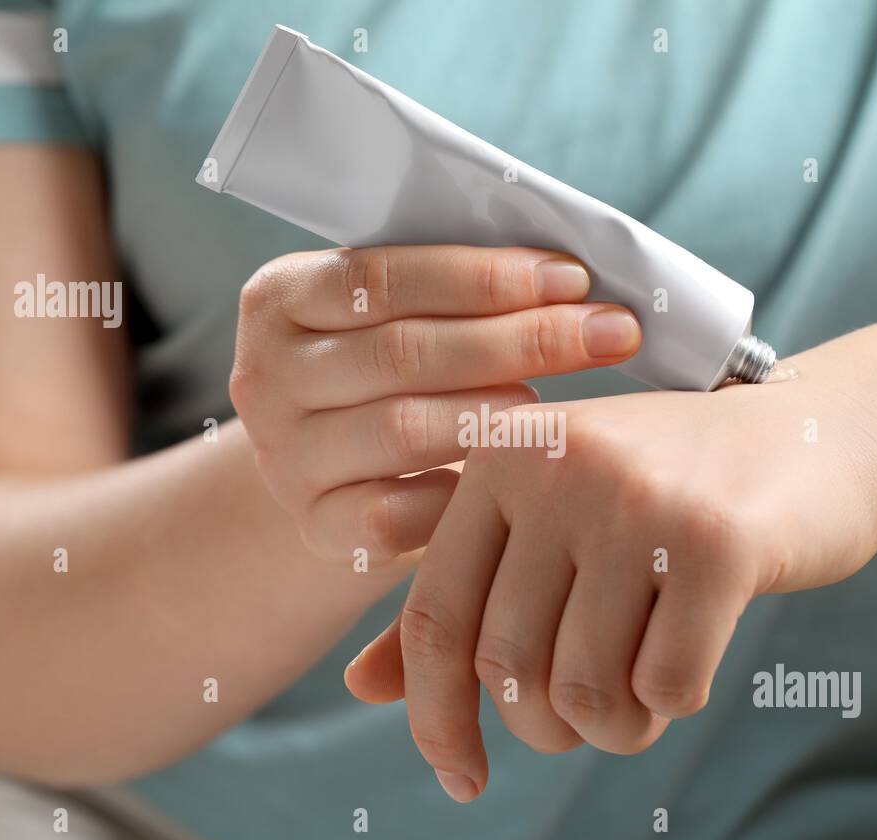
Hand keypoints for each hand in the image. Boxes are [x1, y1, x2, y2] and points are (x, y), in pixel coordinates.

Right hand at [229, 245, 640, 564]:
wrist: (330, 462)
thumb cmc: (388, 369)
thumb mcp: (395, 312)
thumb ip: (452, 287)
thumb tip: (568, 277)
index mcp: (281, 297)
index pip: (383, 275)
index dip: (484, 277)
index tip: (572, 277)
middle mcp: (267, 376)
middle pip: (403, 353)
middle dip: (521, 339)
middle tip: (609, 333)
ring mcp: (286, 458)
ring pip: (402, 430)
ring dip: (498, 414)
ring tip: (563, 406)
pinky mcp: (317, 526)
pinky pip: (395, 515)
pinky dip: (460, 496)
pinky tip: (508, 480)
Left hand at [344, 359, 876, 800]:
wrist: (819, 438)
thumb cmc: (670, 492)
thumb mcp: (555, 523)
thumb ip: (464, 595)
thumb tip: (365, 688)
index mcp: (503, 456)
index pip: (436, 616)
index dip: (435, 716)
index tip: (459, 777)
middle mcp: (561, 466)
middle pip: (507, 666)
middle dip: (545, 727)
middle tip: (593, 717)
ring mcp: (639, 499)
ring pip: (582, 689)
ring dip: (613, 726)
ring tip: (642, 696)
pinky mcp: (719, 542)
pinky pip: (666, 687)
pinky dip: (674, 702)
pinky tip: (690, 662)